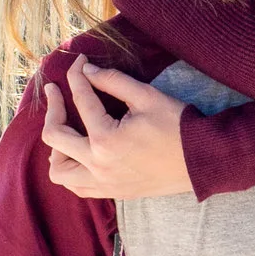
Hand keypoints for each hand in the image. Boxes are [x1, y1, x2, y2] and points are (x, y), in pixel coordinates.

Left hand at [43, 60, 193, 198]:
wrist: (202, 160)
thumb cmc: (178, 126)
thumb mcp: (147, 96)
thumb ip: (112, 81)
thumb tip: (87, 71)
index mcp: (106, 139)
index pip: (81, 100)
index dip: (76, 76)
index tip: (79, 63)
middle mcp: (98, 164)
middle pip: (54, 137)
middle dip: (53, 108)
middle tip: (55, 93)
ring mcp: (104, 182)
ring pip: (59, 172)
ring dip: (56, 150)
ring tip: (66, 131)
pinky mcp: (114, 192)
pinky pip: (78, 188)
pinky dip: (72, 172)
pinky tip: (79, 155)